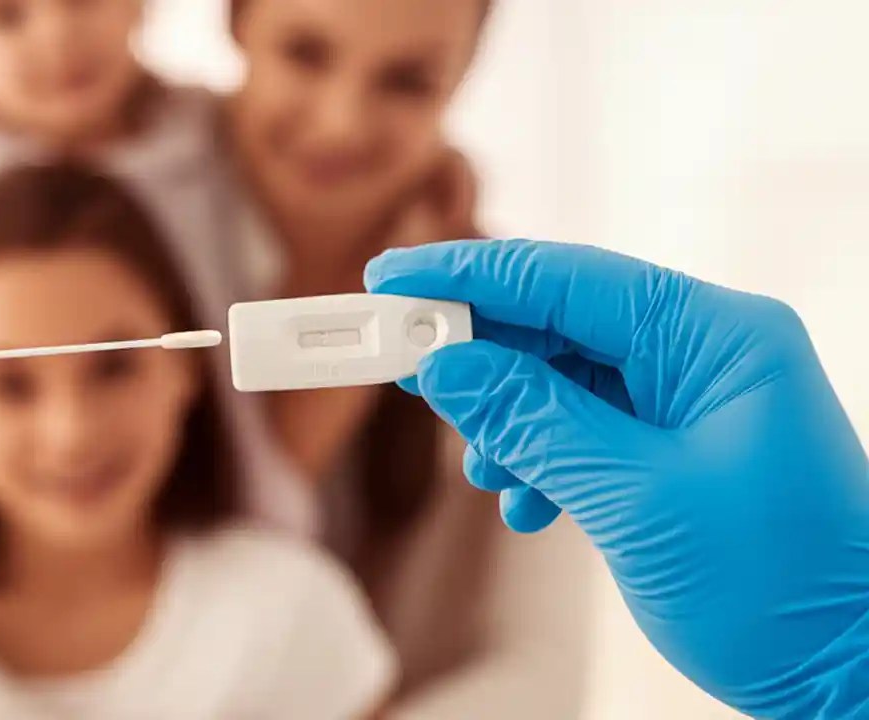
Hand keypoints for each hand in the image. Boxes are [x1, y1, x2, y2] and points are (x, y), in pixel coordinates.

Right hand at [365, 240, 868, 718]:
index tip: (390, 279)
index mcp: (716, 337)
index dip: (469, 276)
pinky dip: (542, 458)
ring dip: (510, 420)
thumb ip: (534, 420)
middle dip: (481, 355)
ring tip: (485, 469)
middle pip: (560, 324)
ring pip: (564, 379)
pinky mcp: (676, 447)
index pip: (568, 279)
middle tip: (406, 372)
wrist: (850, 674)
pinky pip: (585, 427)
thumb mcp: (635, 498)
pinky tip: (527, 502)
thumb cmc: (777, 588)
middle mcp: (705, 352)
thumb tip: (443, 365)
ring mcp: (692, 400)